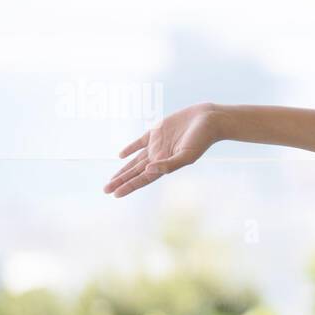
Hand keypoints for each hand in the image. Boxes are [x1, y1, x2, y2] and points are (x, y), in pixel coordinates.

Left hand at [104, 102, 220, 197]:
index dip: (128, 186)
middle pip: (135, 172)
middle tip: (105, 189)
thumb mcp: (187, 154)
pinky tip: (120, 155)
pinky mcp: (157, 131)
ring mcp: (156, 144)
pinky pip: (139, 142)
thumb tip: (147, 171)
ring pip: (135, 161)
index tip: (114, 194)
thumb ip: (169, 164)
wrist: (209, 120)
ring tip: (112, 180)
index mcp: (165, 164)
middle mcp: (159, 157)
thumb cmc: (202, 139)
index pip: (142, 179)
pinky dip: (130, 149)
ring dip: (123, 170)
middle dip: (121, 181)